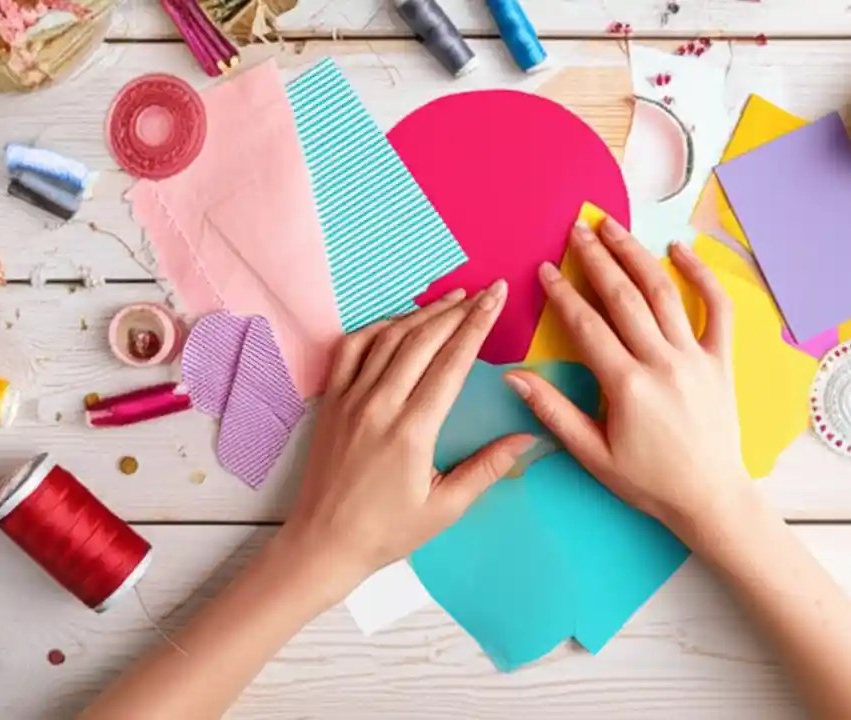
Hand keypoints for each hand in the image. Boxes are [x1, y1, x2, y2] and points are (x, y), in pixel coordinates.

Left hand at [279, 282, 535, 605]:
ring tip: (452, 299)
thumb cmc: (386, 532)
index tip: (496, 297)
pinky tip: (399, 322)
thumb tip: (528, 438)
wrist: (322, 544)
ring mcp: (350, 399)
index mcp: (412, 430)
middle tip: (485, 290)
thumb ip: (487, 468)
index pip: (452, 362)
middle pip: (423, 339)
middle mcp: (379, 404)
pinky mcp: (331, 401)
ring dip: (422, 313)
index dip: (477, 324)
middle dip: (458, 309)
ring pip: (389, 337)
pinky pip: (353, 349)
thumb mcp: (446, 507)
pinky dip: (378, 327)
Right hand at [503, 218, 750, 545]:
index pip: (587, 326)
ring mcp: (695, 357)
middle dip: (597, 259)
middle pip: (624, 297)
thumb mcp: (593, 455)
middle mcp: (662, 362)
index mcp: (627, 386)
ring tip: (614, 227)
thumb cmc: (648, 482)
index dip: (564, 294)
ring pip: (664, 292)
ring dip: (636, 255)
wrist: (710, 497)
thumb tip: (515, 378)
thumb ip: (554, 412)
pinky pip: (716, 308)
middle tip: (577, 230)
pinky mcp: (720, 359)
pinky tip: (680, 249)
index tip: (546, 269)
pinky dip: (702, 274)